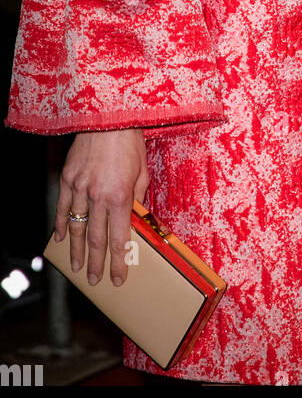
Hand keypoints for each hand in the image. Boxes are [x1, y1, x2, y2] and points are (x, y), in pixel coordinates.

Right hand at [54, 129, 149, 285]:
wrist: (108, 117)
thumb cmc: (130, 143)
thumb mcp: (143, 171)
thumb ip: (138, 198)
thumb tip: (136, 219)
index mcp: (121, 196)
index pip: (119, 238)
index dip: (118, 261)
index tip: (118, 277)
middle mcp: (99, 196)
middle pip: (95, 238)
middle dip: (96, 263)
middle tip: (95, 281)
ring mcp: (80, 188)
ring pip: (77, 227)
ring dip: (76, 250)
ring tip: (75, 267)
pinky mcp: (68, 178)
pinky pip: (63, 207)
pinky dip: (62, 224)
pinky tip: (61, 238)